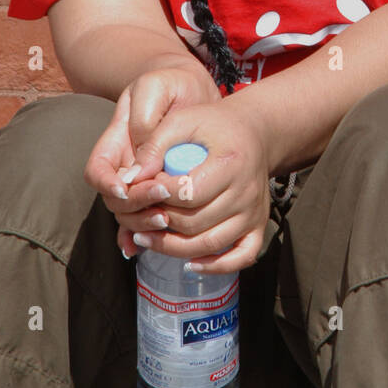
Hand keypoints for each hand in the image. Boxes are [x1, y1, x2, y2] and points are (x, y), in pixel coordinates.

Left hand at [85, 77, 272, 273]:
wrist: (255, 131)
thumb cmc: (214, 124)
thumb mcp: (183, 121)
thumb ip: (154, 146)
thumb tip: (129, 180)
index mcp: (230, 163)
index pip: (188, 194)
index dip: (160, 195)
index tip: (147, 185)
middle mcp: (247, 192)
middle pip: (195, 223)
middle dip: (159, 222)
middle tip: (138, 215)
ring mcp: (254, 212)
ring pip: (210, 244)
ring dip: (173, 248)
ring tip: (147, 238)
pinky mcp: (258, 225)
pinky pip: (241, 257)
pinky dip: (216, 266)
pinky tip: (190, 264)